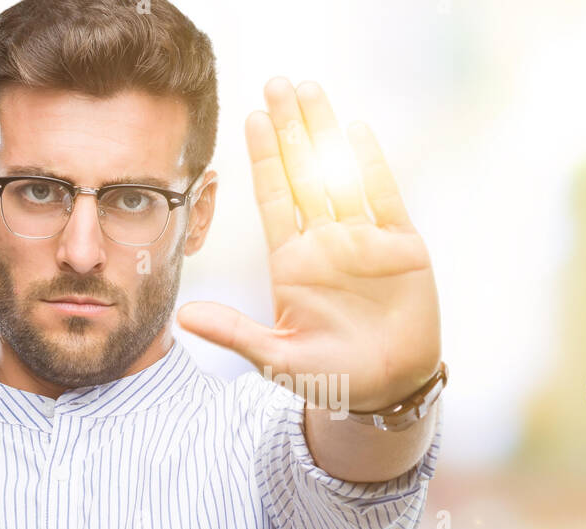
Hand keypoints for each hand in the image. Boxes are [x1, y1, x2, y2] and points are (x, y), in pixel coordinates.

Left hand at [177, 77, 440, 411]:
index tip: (250, 119)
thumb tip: (184, 315)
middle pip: (303, 173)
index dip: (263, 158)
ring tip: (310, 89)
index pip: (273, 198)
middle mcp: (325, 243)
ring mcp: (363, 241)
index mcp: (292, 263)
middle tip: (277, 83)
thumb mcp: (276, 358)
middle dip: (290, 129)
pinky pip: (384, 196)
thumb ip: (234, 333)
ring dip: (324, 134)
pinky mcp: (401, 247)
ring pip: (340, 174)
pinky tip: (356, 131)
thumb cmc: (331, 378)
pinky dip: (372, 164)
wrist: (388, 389)